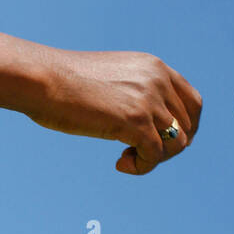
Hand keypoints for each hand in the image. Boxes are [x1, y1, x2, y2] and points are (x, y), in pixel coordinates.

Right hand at [26, 50, 201, 175]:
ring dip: (154, 157)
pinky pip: (155, 155)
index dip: (185, 127)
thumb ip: (132, 92)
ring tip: (126, 158)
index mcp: (153, 66)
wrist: (41, 79)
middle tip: (140, 153)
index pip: (192, 102)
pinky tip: (119, 164)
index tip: (164, 141)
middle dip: (169, 146)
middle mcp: (158, 79)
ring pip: (177, 143)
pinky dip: (142, 166)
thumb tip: (144, 124)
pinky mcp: (136, 122)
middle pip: (188, 125)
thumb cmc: (62, 82)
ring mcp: (149, 100)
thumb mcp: (110, 80)